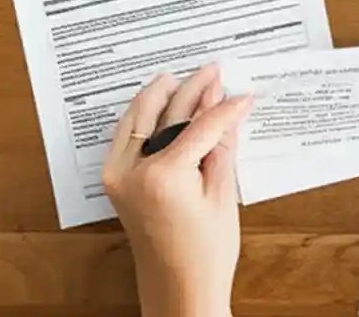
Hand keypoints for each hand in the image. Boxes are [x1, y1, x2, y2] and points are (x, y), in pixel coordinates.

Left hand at [102, 64, 254, 316]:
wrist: (178, 289)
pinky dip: (144, 115)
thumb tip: (228, 107)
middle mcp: (132, 170)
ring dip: (162, 94)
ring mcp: (117, 174)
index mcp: (163, 175)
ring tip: (187, 78)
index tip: (244, 93)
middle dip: (191, 88)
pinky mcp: (114, 179)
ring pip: (137, 116)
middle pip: (165, 112)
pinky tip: (163, 103)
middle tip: (213, 70)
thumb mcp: (222, 194)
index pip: (200, 125)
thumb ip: (221, 144)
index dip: (226, 106)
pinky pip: (127, 133)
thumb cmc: (205, 253)